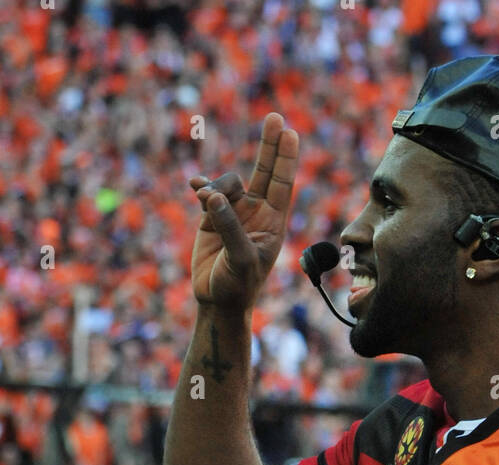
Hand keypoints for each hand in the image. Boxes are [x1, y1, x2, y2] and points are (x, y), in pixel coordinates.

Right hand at [188, 112, 298, 312]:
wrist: (217, 300)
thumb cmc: (237, 285)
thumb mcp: (240, 259)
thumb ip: (230, 226)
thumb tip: (214, 195)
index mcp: (272, 223)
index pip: (282, 185)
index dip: (286, 159)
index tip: (290, 133)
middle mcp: (256, 213)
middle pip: (265, 171)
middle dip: (269, 145)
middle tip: (275, 117)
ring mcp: (234, 212)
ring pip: (227, 183)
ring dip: (216, 188)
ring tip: (205, 207)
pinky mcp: (212, 215)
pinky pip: (207, 191)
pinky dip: (201, 187)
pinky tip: (194, 187)